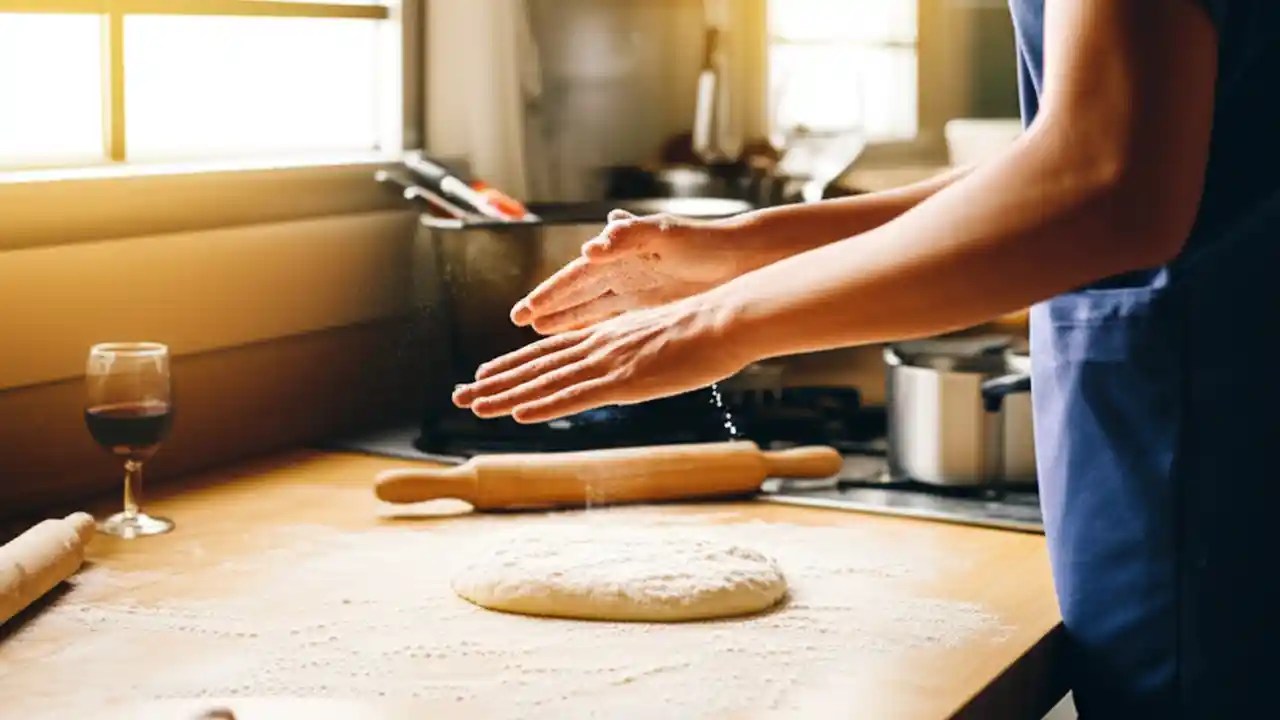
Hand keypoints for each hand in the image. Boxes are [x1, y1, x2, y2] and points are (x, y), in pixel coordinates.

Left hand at [453, 296, 747, 422]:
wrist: (728, 319)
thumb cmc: (707, 328)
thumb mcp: (662, 338)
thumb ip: (639, 350)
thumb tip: (631, 364)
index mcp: (608, 336)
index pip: (551, 353)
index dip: (515, 365)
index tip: (485, 376)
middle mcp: (599, 346)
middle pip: (536, 366)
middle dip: (495, 382)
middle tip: (459, 396)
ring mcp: (610, 363)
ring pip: (546, 381)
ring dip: (505, 395)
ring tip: (472, 406)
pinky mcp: (625, 380)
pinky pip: (576, 396)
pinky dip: (544, 404)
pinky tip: (518, 413)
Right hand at [510, 209, 757, 334]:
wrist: (740, 256)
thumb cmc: (704, 240)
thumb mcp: (664, 233)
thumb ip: (628, 235)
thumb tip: (594, 242)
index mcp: (620, 254)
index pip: (575, 277)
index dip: (549, 295)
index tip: (524, 311)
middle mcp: (622, 271)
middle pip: (577, 294)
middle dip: (549, 309)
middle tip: (519, 323)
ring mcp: (637, 289)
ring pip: (592, 309)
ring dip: (567, 322)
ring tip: (539, 336)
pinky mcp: (653, 305)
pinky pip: (615, 320)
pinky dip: (596, 330)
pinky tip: (583, 344)